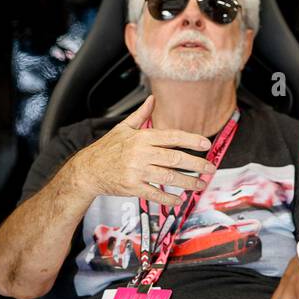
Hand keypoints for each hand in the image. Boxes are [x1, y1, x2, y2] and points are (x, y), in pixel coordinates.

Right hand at [67, 93, 214, 207]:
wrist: (87, 170)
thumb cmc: (106, 149)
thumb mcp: (122, 128)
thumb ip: (140, 114)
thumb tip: (152, 98)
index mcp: (141, 138)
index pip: (172, 136)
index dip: (191, 140)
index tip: (206, 144)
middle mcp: (141, 154)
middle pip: (175, 158)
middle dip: (196, 164)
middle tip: (210, 168)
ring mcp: (137, 171)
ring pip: (169, 177)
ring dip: (188, 182)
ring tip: (200, 184)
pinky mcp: (132, 187)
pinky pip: (155, 193)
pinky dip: (168, 198)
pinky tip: (178, 200)